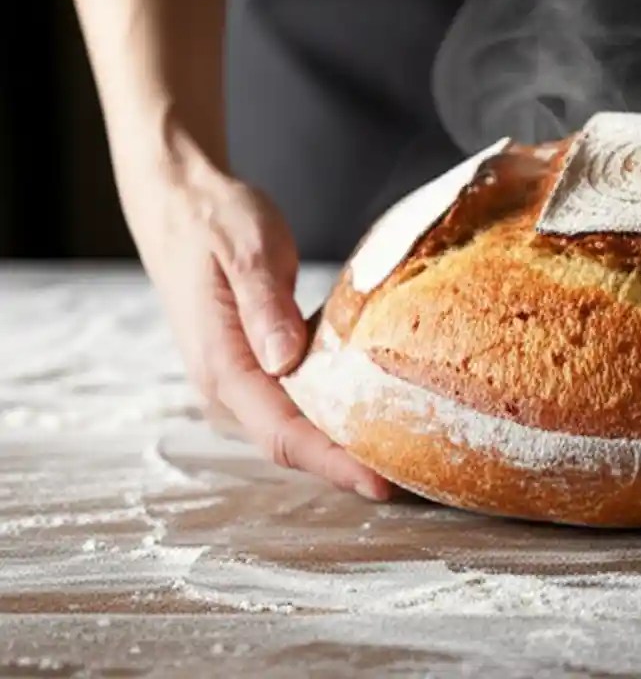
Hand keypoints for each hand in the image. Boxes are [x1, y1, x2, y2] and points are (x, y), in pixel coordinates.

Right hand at [123, 148, 392, 500]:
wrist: (177, 206)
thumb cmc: (215, 221)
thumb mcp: (248, 250)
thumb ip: (266, 306)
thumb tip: (287, 361)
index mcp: (222, 367)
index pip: (283, 434)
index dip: (334, 462)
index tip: (381, 482)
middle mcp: (224, 389)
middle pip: (293, 445)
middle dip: (348, 466)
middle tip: (414, 474)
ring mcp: (235, 385)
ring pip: (294, 432)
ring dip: (342, 447)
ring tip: (404, 457)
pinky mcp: (250, 372)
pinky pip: (294, 408)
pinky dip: (332, 418)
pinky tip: (375, 416)